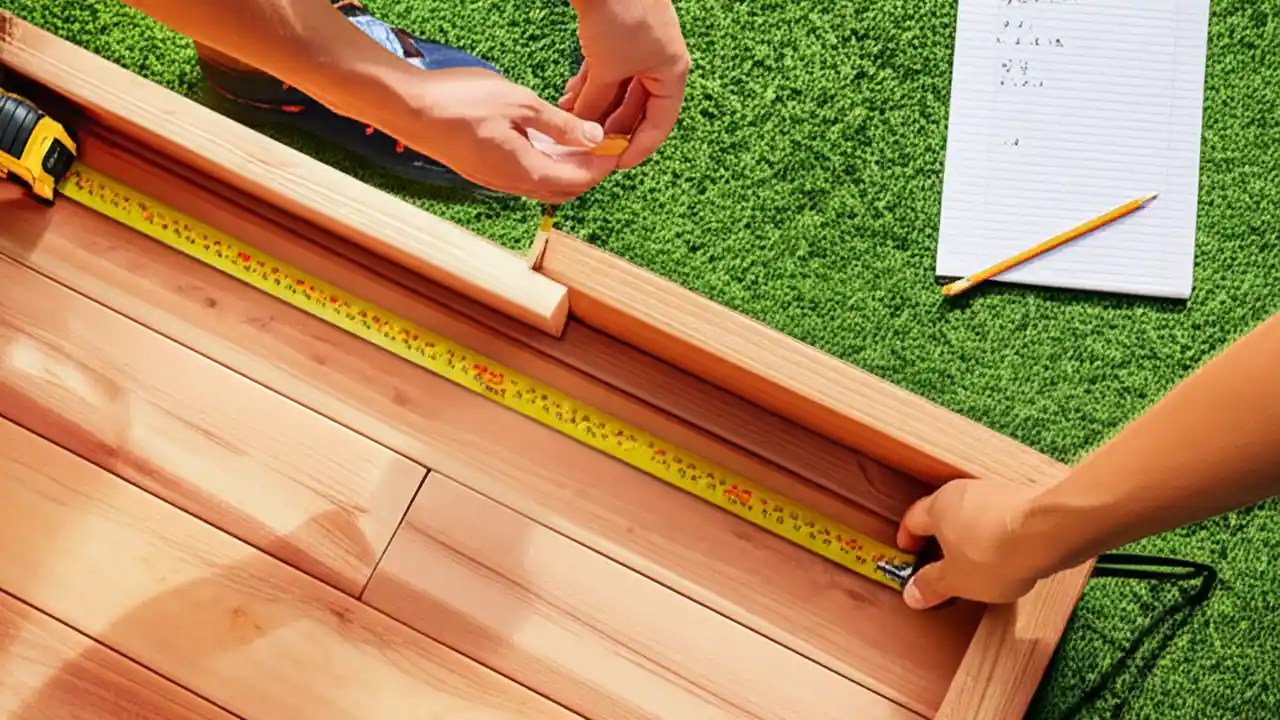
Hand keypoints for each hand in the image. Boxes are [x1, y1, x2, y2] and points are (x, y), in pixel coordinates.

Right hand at [371, 67, 618, 202]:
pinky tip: (547, 140)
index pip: (577, 180)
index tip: (617, 147)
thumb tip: (594, 139)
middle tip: (604, 147)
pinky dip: (544, 164)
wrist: (407, 108)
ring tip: (581, 142)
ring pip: (542, 185)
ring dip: (565, 169)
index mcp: (525, 172)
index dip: (601, 166)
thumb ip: (560, 124)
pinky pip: (523, 176)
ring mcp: (494, 181)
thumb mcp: (520, 103)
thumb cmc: (460, 102)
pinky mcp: (482, 171)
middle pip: (563, 190)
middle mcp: (511, 185)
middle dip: (588, 172)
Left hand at [562, 0, 689, 168]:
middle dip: (611, 128)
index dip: (639, 148)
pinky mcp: (619, 35)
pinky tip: (569, 99)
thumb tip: (583, 132)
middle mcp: (659, 62)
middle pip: (637, 108)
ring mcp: (639, 48)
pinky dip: (590, 86)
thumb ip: (596, 104)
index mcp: (671, 72)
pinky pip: (606, 72)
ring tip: (571, 124)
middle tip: (587, 147)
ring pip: (618, 91)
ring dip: (596, 108)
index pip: (660, 123)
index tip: (615, 165)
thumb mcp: (606, 69)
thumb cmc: (619, 14)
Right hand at [896, 478, 1047, 609]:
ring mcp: (992, 491)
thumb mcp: (956, 580)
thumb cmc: (993, 553)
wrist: (1047, 533)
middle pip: (943, 513)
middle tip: (942, 562)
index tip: (908, 553)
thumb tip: (912, 593)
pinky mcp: (1020, 497)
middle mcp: (961, 491)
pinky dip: (996, 533)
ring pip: (972, 513)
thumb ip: (932, 585)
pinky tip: (1006, 554)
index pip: (913, 519)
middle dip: (941, 537)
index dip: (908, 538)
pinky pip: (998, 516)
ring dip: (970, 535)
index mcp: (937, 506)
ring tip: (978, 562)